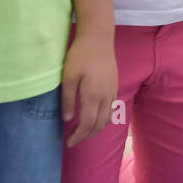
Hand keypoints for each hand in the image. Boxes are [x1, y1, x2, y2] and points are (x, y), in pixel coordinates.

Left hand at [61, 31, 117, 146]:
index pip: (87, 124)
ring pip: (107, 119)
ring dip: (96, 129)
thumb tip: (67, 119)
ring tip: (83, 131)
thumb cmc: (80, 55)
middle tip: (73, 139)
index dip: (78, 136)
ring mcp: (112, 92)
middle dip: (86, 135)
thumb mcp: (68, 77)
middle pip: (99, 125)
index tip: (68, 143)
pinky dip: (104, 119)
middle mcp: (106, 96)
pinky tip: (95, 117)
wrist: (98, 39)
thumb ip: (67, 99)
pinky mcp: (115, 87)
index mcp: (93, 95)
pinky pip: (112, 110)